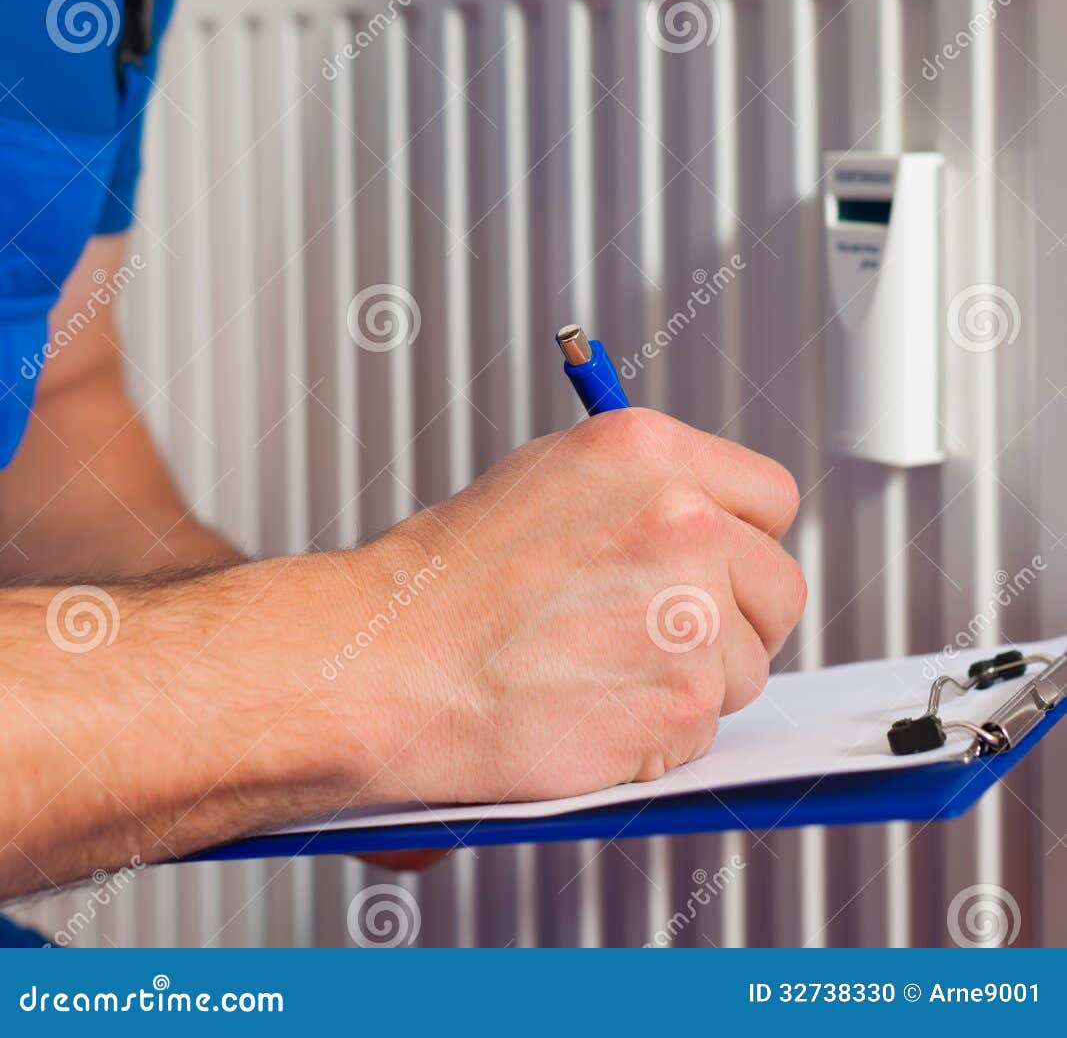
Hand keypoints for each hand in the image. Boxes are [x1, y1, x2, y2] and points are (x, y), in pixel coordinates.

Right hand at [342, 409, 804, 806]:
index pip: (771, 496)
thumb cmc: (446, 582)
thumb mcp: (548, 481)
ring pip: (748, 666)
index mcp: (650, 451)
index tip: (719, 568)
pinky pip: (708, 731)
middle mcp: (682, 519)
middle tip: (666, 637)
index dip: (743, 540)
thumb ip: (643, 490)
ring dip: (693, 682)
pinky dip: (658, 737)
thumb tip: (709, 521)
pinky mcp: (683, 698)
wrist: (385, 661)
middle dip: (736, 620)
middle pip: (780, 586)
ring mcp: (690, 610)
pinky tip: (590, 710)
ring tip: (604, 672)